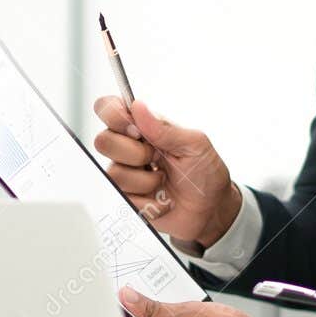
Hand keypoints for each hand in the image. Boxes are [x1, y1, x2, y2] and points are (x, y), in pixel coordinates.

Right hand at [92, 97, 238, 246]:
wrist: (211, 209)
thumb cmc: (205, 173)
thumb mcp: (194, 145)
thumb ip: (165, 128)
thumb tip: (138, 107)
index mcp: (144, 128)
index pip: (110, 109)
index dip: (113, 114)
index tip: (135, 128)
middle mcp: (130, 148)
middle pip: (103, 141)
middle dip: (136, 153)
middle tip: (158, 158)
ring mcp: (126, 174)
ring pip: (115, 173)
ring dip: (147, 180)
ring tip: (164, 180)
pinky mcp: (126, 198)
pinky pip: (126, 198)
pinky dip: (151, 201)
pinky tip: (162, 199)